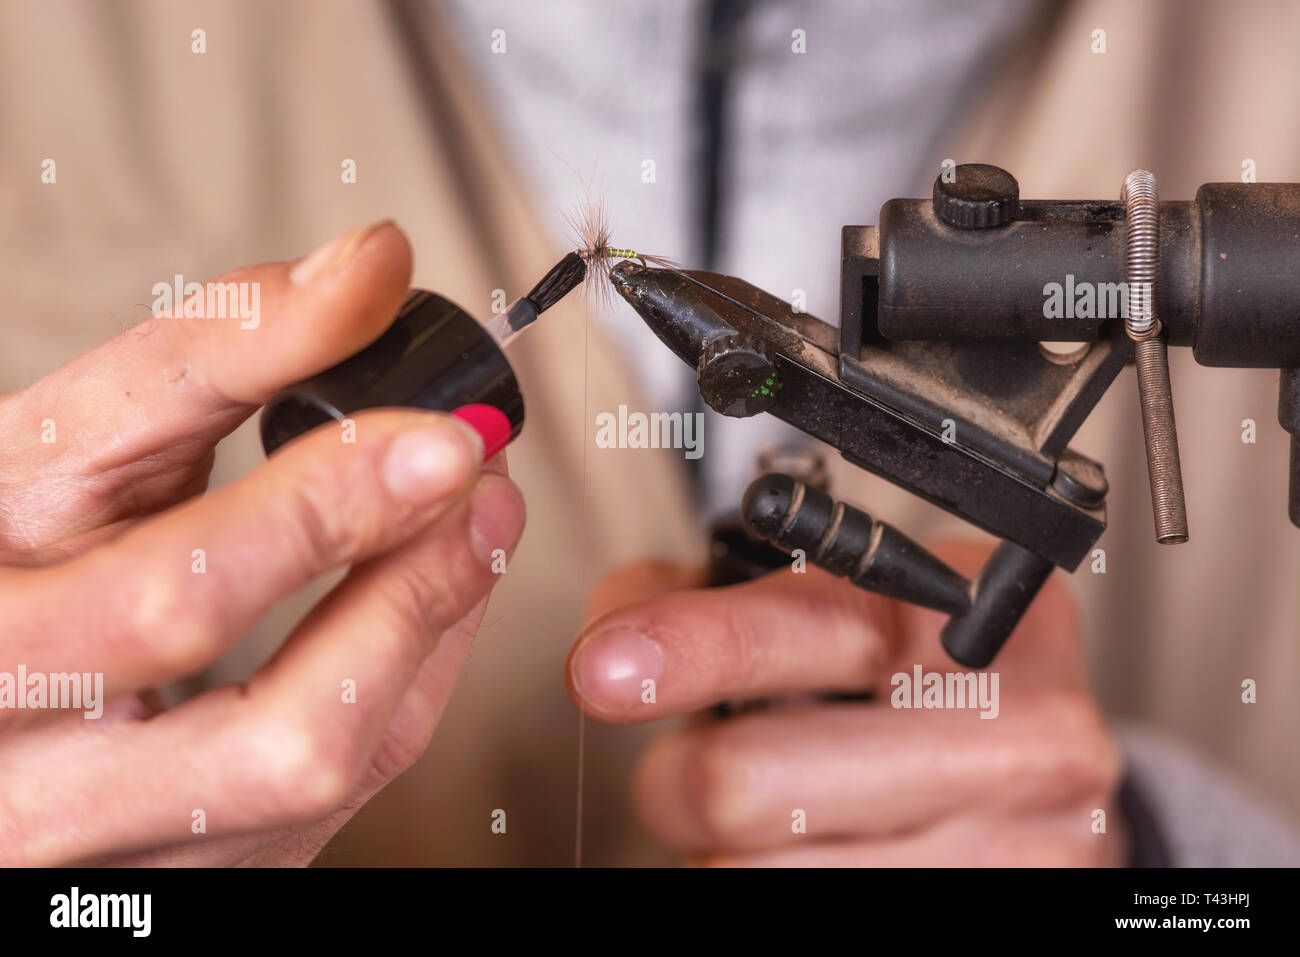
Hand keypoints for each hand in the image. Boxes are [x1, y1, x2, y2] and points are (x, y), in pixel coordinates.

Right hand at [0, 222, 524, 864]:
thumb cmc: (5, 553)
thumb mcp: (66, 449)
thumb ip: (212, 354)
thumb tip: (366, 270)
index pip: (175, 594)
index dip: (326, 508)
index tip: (438, 432)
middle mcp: (47, 794)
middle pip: (286, 729)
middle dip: (409, 581)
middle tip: (475, 472)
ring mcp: (138, 850)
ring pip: (339, 773)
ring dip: (434, 624)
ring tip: (475, 515)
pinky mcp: (210, 865)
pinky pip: (351, 787)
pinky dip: (415, 671)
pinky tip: (432, 583)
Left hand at [566, 544, 1124, 865]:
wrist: (1043, 768)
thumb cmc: (920, 677)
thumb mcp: (846, 602)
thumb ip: (714, 600)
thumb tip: (611, 637)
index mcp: (957, 617)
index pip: (798, 627)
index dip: (689, 648)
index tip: (603, 669)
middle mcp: (1007, 731)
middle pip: (740, 781)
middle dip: (679, 778)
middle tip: (701, 763)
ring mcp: (1008, 844)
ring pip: (750, 873)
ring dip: (727, 846)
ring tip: (781, 806)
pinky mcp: (995, 907)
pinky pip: (799, 917)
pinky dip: (776, 880)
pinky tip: (816, 847)